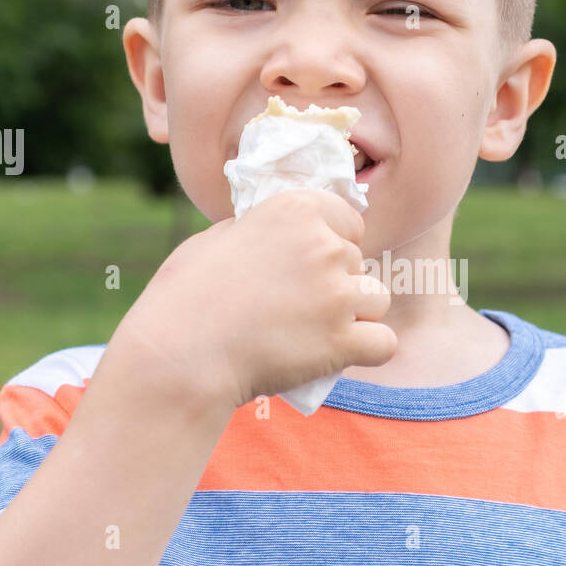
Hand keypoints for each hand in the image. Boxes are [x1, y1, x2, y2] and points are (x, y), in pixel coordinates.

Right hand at [114, 190, 395, 410]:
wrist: (180, 354)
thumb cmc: (185, 296)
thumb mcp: (218, 238)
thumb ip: (261, 230)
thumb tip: (283, 235)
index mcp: (294, 210)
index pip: (350, 221)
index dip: (334, 244)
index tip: (310, 267)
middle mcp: (323, 245)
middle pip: (359, 264)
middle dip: (338, 284)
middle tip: (298, 309)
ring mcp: (336, 294)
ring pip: (377, 300)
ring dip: (355, 316)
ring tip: (316, 333)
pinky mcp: (342, 341)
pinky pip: (385, 343)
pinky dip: (367, 351)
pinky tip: (339, 356)